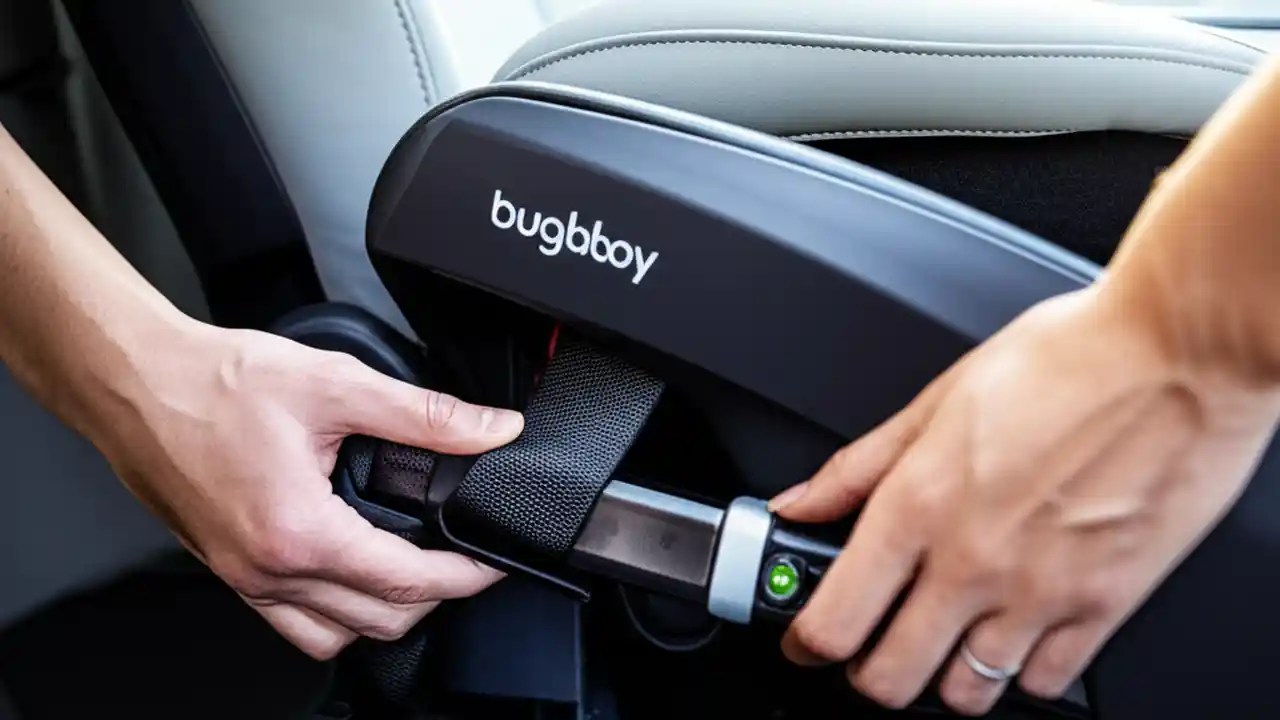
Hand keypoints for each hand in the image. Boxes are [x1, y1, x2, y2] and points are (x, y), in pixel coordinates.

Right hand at [89, 322, 523, 659]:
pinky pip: (294, 622)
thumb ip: (425, 414)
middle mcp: (269, 571)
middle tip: (462, 557)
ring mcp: (245, 579)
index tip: (493, 560)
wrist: (135, 384)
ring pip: (336, 636)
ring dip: (384, 611)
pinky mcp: (230, 571)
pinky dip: (335, 611)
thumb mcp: (335, 385)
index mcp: (300, 534)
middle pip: (380, 623)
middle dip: (435, 596)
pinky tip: (352, 567)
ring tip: (412, 566)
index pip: (409, 583)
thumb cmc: (214, 383)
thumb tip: (491, 429)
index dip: (467, 576)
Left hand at [770, 287, 1279, 714]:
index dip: (804, 641)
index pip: (833, 621)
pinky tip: (1011, 632)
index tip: (804, 638)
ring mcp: (1040, 593)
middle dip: (865, 670)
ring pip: (964, 694)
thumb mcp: (938, 399)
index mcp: (918, 506)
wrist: (1178, 356)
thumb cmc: (1065, 361)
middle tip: (868, 641)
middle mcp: (974, 562)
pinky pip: (1042, 683)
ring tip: (941, 636)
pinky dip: (1018, 672)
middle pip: (889, 680)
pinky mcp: (1105, 606)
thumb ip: (859, 466)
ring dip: (940, 675)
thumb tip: (799, 504)